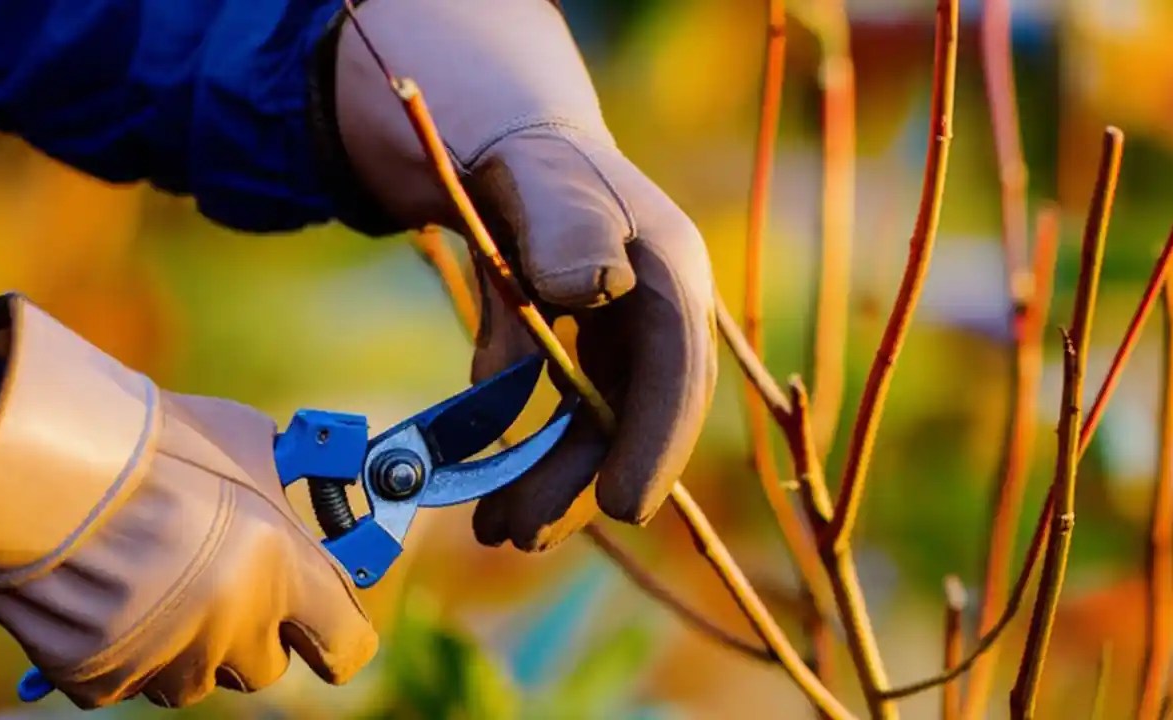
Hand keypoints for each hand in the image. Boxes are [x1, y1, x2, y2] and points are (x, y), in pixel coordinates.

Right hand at [0, 295, 375, 707]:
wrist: (55, 465)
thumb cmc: (162, 444)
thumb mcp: (253, 447)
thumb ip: (289, 487)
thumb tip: (309, 483)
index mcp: (290, 576)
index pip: (346, 647)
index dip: (337, 634)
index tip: (328, 623)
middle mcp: (236, 629)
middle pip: (265, 663)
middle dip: (254, 628)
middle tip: (226, 579)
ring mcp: (169, 661)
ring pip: (199, 674)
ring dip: (191, 640)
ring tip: (160, 575)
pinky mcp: (105, 680)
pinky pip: (133, 677)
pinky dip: (128, 647)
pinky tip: (115, 592)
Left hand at [330, 0, 718, 549]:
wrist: (511, 155)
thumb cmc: (532, 163)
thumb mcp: (547, 180)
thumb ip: (570, 227)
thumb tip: (593, 290)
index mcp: (671, 274)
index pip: (679, 368)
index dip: (659, 440)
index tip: (626, 507)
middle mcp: (659, 319)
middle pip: (635, 417)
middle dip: (586, 482)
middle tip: (523, 536)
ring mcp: (623, 344)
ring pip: (597, 432)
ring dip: (552, 484)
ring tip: (497, 530)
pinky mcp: (586, 360)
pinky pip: (564, 422)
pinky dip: (531, 457)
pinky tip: (492, 491)